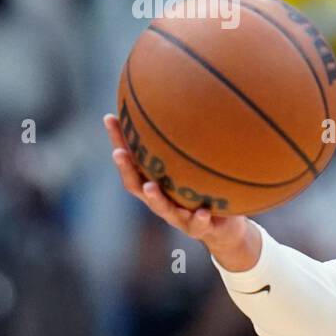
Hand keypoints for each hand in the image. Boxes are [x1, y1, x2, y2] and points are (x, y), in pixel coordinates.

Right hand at [103, 114, 261, 270]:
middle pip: (136, 185)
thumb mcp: (197, 169)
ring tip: (150, 187)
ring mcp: (178, 216)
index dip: (119, 141)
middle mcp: (162, 200)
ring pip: (163, 209)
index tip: (109, 118)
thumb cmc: (207, 194)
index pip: (132, 160)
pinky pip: (198, 224)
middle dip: (126, 168)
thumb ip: (189, 146)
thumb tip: (185, 105)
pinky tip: (203, 211)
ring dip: (155, 197)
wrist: (226, 229)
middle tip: (118, 153)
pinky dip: (199, 218)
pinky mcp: (199, 228)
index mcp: (156, 184)